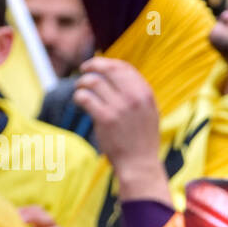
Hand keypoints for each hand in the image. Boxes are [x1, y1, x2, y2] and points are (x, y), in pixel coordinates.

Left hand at [73, 57, 170, 204]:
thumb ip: (136, 93)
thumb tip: (116, 73)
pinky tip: (79, 101)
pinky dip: (78, 96)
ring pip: (93, 82)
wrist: (139, 164)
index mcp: (145, 94)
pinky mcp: (105, 118)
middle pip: (108, 69)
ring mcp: (120, 108)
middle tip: (84, 70)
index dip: (108, 62)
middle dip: (92, 66)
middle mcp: (134, 98)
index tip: (98, 64)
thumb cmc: (142, 139)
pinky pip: (85, 97)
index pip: (125, 67)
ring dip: (83, 82)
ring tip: (80, 89)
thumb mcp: (149, 112)